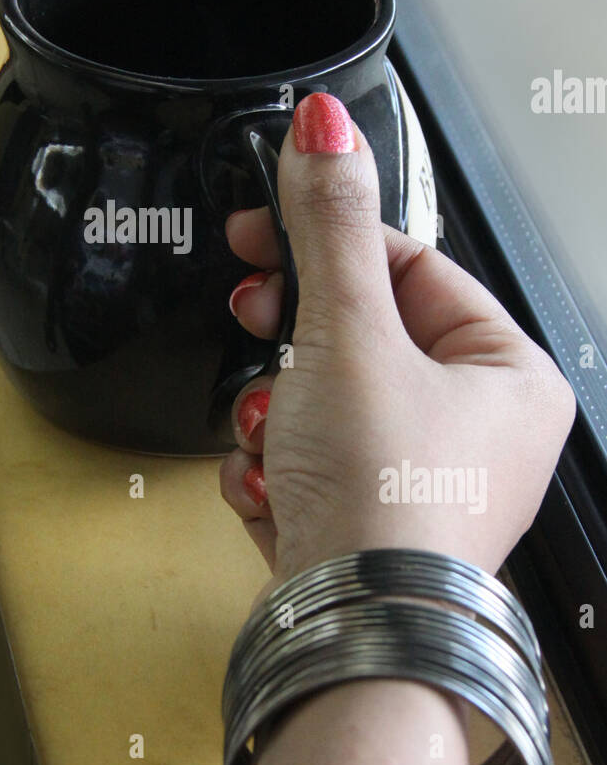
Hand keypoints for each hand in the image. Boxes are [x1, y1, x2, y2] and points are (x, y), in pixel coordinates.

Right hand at [220, 93, 575, 600]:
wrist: (350, 636)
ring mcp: (419, 484)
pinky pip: (307, 463)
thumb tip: (327, 129)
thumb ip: (332, 225)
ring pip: (322, 402)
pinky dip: (276, 470)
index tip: (262, 230)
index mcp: (510, 376)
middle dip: (293, 342)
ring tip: (273, 437)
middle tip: (255, 322)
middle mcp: (477, 434)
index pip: (409, 268)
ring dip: (277, 412)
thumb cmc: (383, 497)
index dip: (327, 244)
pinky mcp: (365, 527)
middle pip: (360, 337)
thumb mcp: (349, 333)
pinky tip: (272, 489)